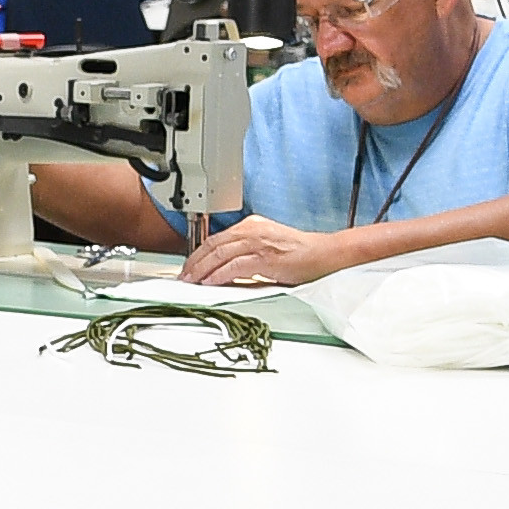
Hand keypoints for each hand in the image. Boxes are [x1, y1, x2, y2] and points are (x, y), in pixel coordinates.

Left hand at [179, 215, 344, 287]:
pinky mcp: (265, 257)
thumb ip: (247, 254)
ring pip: (220, 254)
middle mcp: (252, 230)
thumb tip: (225, 271)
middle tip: (183, 277)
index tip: (190, 267)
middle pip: (213, 244)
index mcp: (252, 226)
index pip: (217, 238)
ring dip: (202, 270)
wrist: (325, 254)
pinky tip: (210, 283)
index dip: (199, 254)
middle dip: (194, 262)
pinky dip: (219, 275)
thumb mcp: (268, 247)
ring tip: (191, 282)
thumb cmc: (302, 255)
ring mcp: (258, 242)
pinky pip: (234, 266)